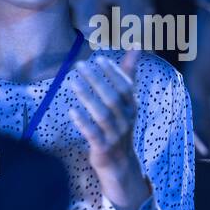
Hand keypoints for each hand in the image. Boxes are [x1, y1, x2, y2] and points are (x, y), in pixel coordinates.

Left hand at [68, 51, 150, 209]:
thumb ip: (129, 73)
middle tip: (80, 65)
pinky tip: (72, 111)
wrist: (120, 164)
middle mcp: (126, 120)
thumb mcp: (126, 101)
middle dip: (97, 80)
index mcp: (132, 107)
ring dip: (88, 97)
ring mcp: (115, 135)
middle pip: (113, 98)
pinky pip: (93, 134)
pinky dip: (83, 122)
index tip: (98, 58)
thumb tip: (137, 45)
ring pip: (102, 114)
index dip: (113, 72)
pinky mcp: (103, 149)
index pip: (125, 86)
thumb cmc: (120, 124)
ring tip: (72, 82)